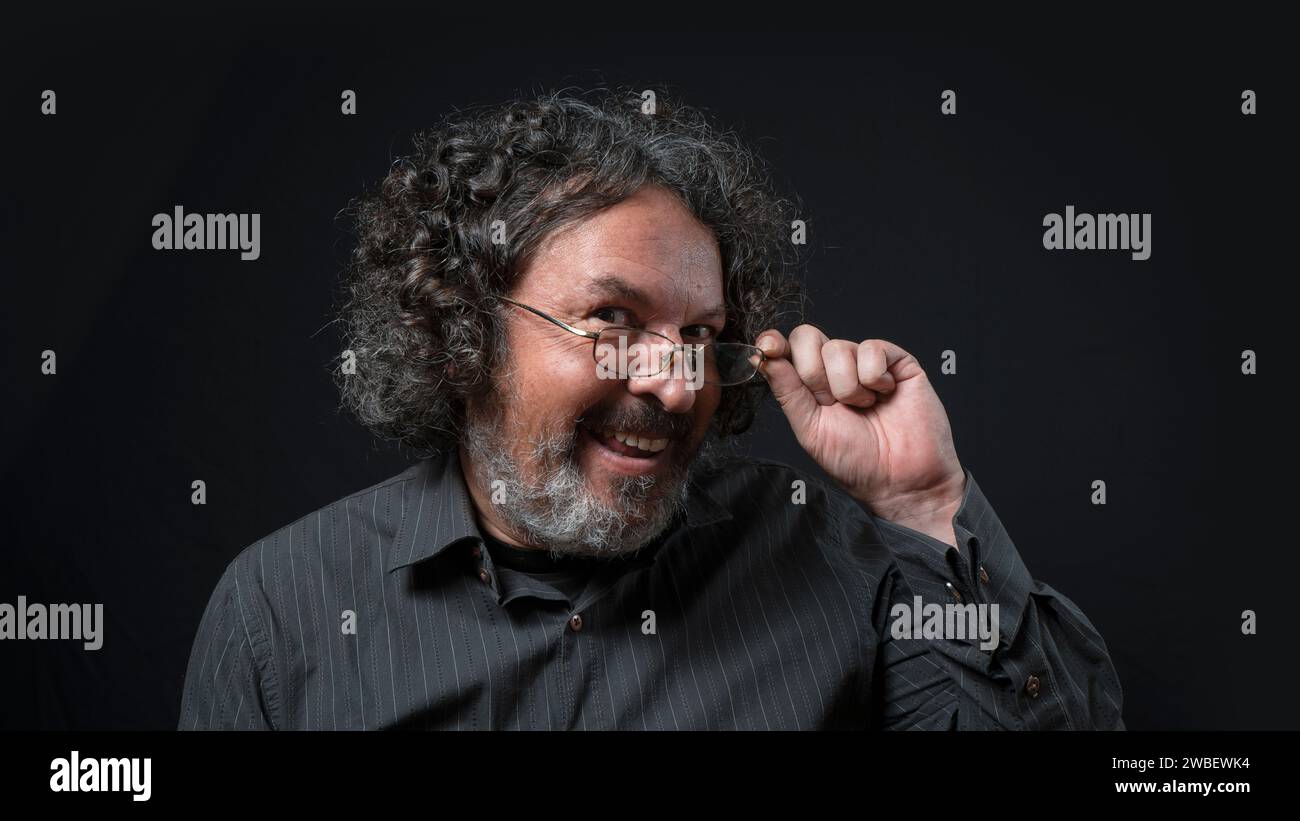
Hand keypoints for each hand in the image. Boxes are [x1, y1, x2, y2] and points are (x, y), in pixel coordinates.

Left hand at [756, 325, 965, 541]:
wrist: (901, 480)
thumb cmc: (856, 461)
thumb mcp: (809, 429)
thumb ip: (787, 391)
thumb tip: (762, 357)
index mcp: (811, 384)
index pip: (787, 348)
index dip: (775, 343)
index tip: (769, 347)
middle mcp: (836, 368)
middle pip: (807, 338)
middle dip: (814, 377)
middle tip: (833, 405)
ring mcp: (866, 362)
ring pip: (837, 348)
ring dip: (848, 387)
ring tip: (865, 408)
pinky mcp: (897, 361)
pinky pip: (872, 349)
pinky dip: (874, 378)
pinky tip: (885, 395)